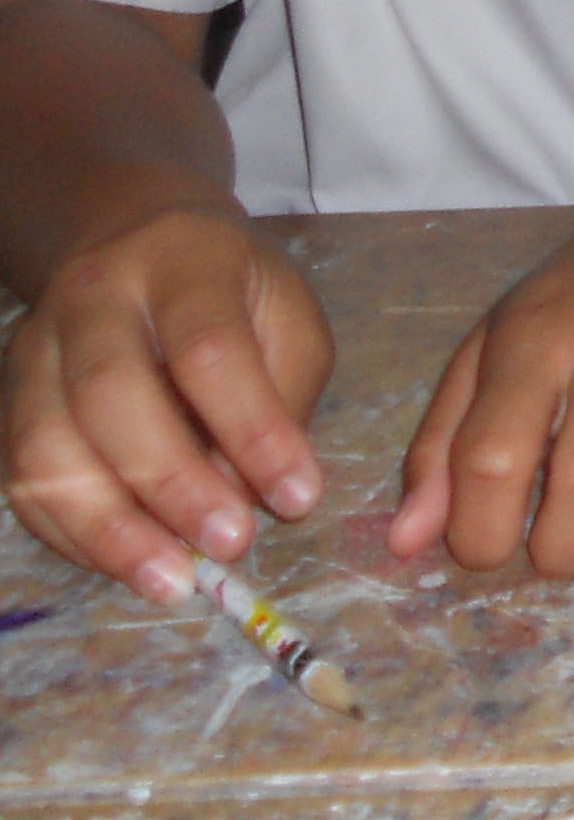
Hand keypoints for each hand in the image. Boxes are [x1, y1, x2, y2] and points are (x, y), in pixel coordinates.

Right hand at [2, 201, 331, 598]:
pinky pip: (21, 479)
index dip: (252, 429)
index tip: (298, 498)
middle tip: (231, 544)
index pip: (209, 348)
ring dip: (109, 527)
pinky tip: (125, 565)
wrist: (130, 238)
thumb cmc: (231, 292)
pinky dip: (72, 533)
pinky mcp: (7, 399)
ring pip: (47, 444)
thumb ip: (282, 395)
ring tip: (172, 581)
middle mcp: (92, 298)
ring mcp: (34, 348)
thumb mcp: (286, 315)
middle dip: (172, 483)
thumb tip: (257, 496)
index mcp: (181, 262)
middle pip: (111, 394)